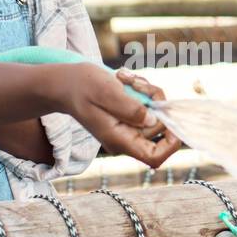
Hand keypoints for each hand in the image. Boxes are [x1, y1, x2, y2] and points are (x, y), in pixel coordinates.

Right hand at [53, 65, 182, 168]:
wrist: (66, 83)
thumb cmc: (81, 87)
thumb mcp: (107, 92)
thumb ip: (131, 108)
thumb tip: (153, 119)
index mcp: (120, 140)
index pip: (154, 157)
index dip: (171, 143)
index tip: (170, 117)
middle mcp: (126, 137)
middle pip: (159, 127)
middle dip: (156, 101)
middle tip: (137, 84)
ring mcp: (127, 126)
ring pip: (155, 112)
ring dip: (147, 92)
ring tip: (126, 79)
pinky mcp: (128, 115)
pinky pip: (147, 104)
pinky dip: (142, 89)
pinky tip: (125, 80)